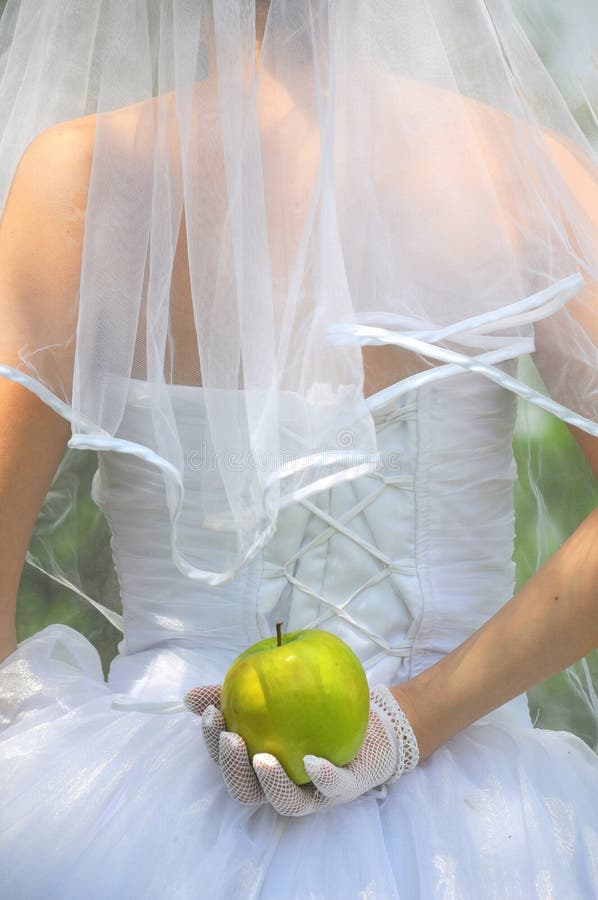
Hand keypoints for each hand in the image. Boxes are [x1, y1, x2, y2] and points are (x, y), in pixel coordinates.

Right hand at [183, 683, 418, 816]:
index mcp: (260, 765)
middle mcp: (283, 785)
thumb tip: (190, 697)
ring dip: (271, 784)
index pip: (227, 762)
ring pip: (287, 802)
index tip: (210, 711)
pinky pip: (332, 789)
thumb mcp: (277, 693)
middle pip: (249, 792)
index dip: (212, 742)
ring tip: (261, 759)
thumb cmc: (316, 708)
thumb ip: (239, 693)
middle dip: (234, 769)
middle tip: (230, 738)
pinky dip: (322, 778)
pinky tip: (313, 759)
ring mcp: (314, 792)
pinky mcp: (345, 789)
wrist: (369, 719)